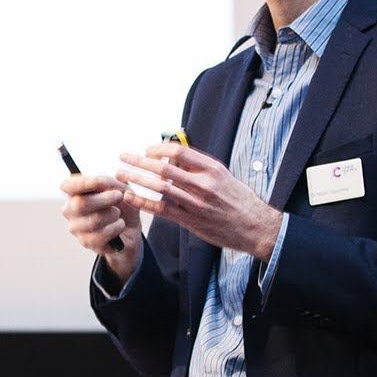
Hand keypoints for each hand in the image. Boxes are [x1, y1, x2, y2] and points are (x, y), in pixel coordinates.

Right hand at [60, 174, 141, 283]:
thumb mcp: (120, 189)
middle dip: (103, 199)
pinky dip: (115, 228)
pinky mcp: (85, 242)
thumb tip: (105, 184)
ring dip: (112, 215)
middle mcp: (70, 210)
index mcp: (74, 192)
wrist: (130, 230)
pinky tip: (120, 225)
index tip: (102, 182)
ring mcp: (76, 227)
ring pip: (93, 220)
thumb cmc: (121, 205)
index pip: (68, 186)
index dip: (83, 182)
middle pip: (80, 203)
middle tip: (119, 196)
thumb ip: (111, 183)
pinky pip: (100, 235)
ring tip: (118, 213)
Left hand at [116, 142, 280, 260]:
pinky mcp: (191, 221)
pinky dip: (143, 202)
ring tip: (121, 174)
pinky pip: (162, 209)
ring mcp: (197, 203)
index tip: (145, 150)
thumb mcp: (223, 175)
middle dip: (139, 161)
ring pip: (160, 187)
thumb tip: (173, 156)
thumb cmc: (238, 199)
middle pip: (164, 167)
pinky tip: (129, 197)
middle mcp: (204, 184)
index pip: (178, 152)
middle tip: (123, 156)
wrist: (256, 227)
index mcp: (212, 169)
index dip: (157, 149)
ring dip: (136, 179)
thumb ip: (199, 167)